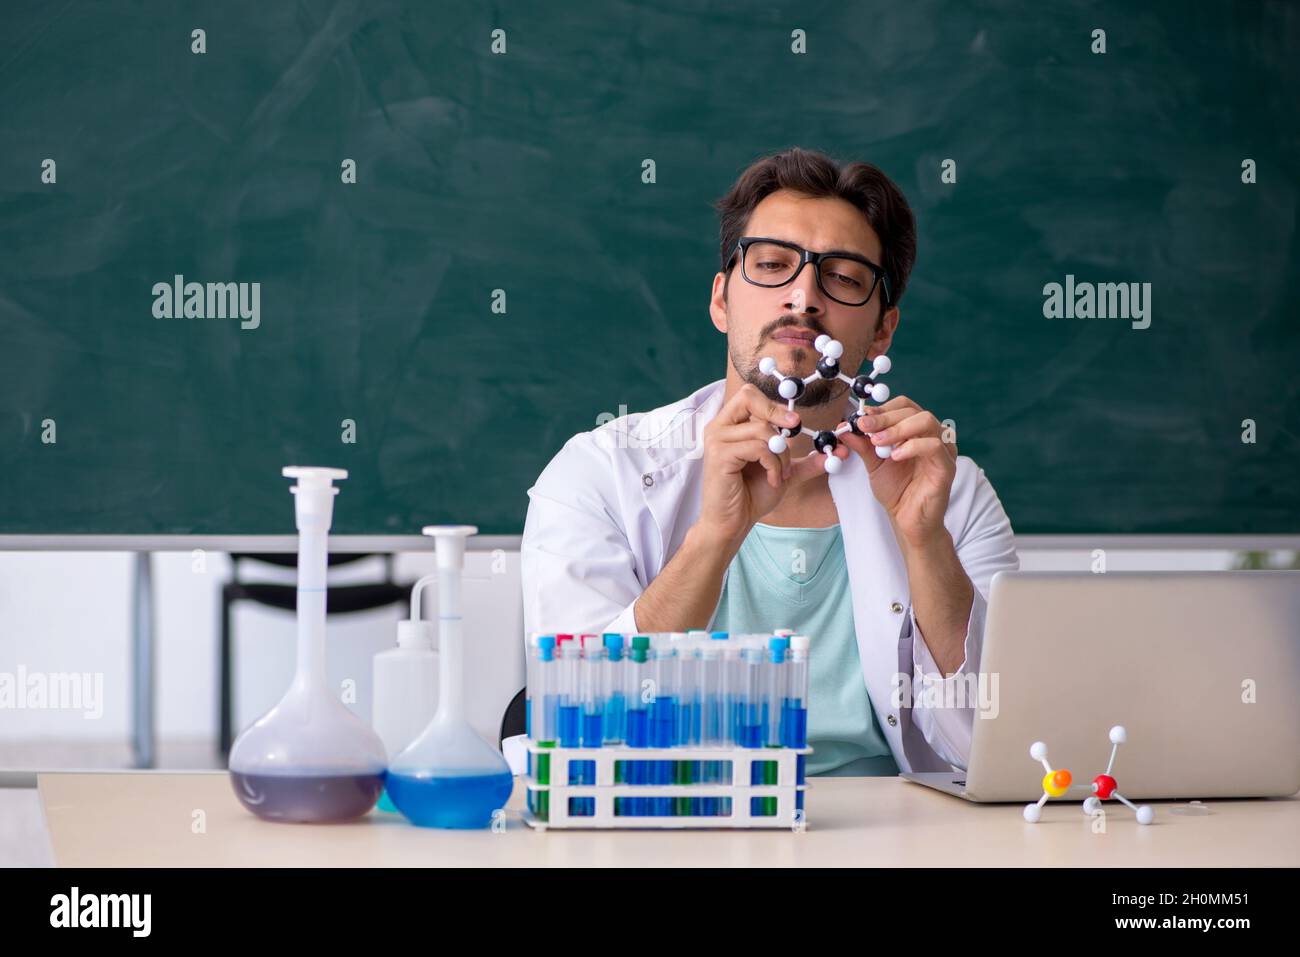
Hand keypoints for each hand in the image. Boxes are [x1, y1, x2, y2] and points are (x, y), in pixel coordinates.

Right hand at [697, 384, 841, 549]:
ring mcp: (717, 440)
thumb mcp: (784, 472)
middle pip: (748, 396)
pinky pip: (757, 448)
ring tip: (781, 474)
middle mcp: (719, 427)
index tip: (794, 423)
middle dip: (776, 412)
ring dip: (781, 455)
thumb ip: (806, 460)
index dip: (774, 404)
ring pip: (761, 430)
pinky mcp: (719, 455)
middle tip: (794, 428)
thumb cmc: (751, 496)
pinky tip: (772, 480)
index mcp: (730, 425)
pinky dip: (773, 465)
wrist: (733, 523)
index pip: (750, 396)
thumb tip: (839, 450)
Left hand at [837, 396, 957, 547]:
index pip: (905, 407)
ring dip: (898, 429)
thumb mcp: (873, 463)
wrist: (906, 520)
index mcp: (917, 431)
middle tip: (864, 426)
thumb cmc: (895, 490)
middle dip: (886, 418)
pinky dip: (912, 446)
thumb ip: (862, 444)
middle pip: (914, 412)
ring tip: (877, 442)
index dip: (883, 408)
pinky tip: (895, 456)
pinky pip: (934, 447)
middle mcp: (933, 436)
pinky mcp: (947, 467)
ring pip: (927, 422)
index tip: (862, 417)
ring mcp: (943, 450)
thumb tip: (844, 427)